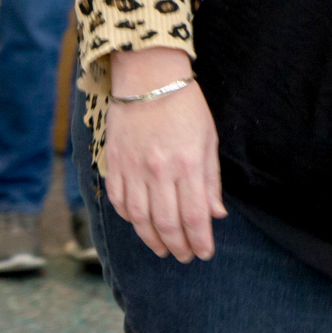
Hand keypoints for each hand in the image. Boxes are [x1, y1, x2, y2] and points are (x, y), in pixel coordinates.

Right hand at [101, 49, 225, 262]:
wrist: (148, 76)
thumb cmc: (185, 105)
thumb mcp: (208, 139)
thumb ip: (211, 180)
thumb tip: (216, 214)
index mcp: (188, 164)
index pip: (195, 217)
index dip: (200, 241)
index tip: (204, 253)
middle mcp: (160, 171)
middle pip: (168, 224)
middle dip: (178, 247)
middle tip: (184, 257)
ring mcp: (134, 168)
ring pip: (141, 220)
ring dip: (153, 240)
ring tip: (163, 249)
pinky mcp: (115, 163)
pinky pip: (120, 202)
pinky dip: (129, 219)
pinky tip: (140, 224)